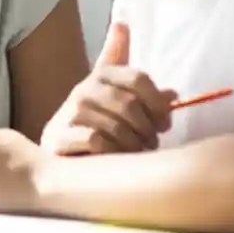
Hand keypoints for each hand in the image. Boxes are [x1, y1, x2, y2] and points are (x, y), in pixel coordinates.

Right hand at [40, 23, 177, 155]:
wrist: (61, 153)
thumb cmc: (99, 125)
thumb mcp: (121, 102)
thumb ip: (145, 96)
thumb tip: (173, 94)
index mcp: (102, 74)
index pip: (138, 78)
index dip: (157, 102)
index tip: (163, 120)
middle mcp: (84, 89)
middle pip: (129, 104)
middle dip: (147, 127)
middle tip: (152, 141)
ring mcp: (71, 112)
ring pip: (116, 126)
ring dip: (134, 144)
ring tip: (137, 151)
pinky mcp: (61, 136)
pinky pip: (97, 142)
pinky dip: (113, 152)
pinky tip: (115, 158)